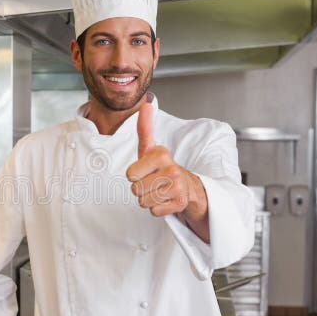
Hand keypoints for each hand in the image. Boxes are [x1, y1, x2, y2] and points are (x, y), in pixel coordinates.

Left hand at [126, 102, 209, 241]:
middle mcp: (172, 170)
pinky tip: (165, 199)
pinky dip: (157, 208)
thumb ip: (144, 128)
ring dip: (148, 198)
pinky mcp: (180, 203)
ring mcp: (178, 188)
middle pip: (135, 190)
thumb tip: (146, 104)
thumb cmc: (161, 167)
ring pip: (143, 202)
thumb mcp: (150, 148)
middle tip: (153, 181)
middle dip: (140, 188)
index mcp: (161, 155)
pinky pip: (154, 211)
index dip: (134, 174)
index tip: (146, 170)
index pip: (130, 174)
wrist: (187, 186)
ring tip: (158, 189)